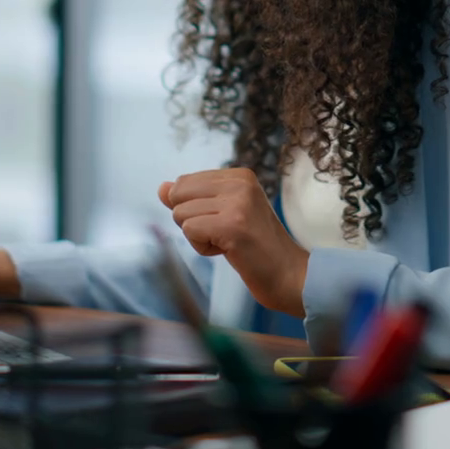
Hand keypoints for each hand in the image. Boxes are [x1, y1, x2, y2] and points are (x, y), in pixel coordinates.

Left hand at [159, 168, 308, 316]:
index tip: (225, 222)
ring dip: (199, 237)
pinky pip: (190, 230)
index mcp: (239, 175)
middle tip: (224, 233)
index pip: (185, 181)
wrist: (288, 273)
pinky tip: (227, 250)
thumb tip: (162, 188)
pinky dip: (202, 247)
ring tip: (228, 242)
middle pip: (178, 195)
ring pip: (181, 215)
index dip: (194, 209)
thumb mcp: (223, 214)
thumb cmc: (255, 247)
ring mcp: (237, 203)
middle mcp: (239, 183)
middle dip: (191, 221)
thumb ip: (193, 198)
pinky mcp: (232, 225)